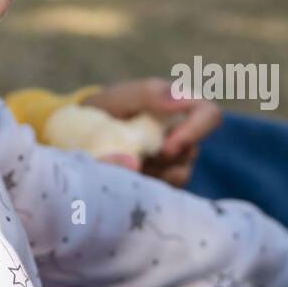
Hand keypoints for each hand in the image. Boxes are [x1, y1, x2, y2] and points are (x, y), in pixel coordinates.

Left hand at [90, 77, 222, 187]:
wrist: (78, 139)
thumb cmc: (104, 110)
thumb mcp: (118, 97)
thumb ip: (147, 94)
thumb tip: (182, 99)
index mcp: (176, 106)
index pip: (209, 115)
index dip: (195, 131)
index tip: (167, 146)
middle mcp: (181, 135)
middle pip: (191, 152)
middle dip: (160, 158)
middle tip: (134, 158)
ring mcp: (172, 163)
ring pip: (178, 175)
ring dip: (149, 172)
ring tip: (122, 162)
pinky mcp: (162, 185)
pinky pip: (163, 193)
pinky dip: (143, 186)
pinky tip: (125, 175)